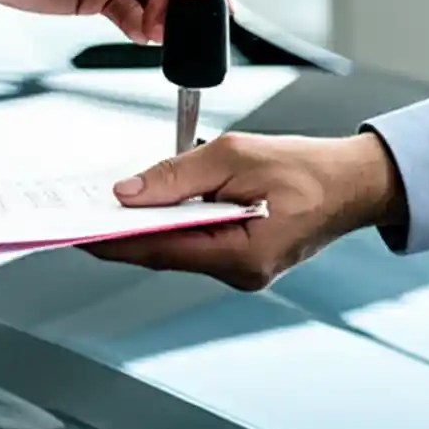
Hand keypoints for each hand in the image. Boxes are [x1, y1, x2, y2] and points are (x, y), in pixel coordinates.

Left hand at [83, 132, 408, 290]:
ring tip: (107, 204)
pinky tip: (152, 206)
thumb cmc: (306, 167)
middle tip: (79, 212)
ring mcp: (243, 271)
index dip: (111, 239)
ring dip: (145, 227)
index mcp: (241, 255)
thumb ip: (177, 175)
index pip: (158, 250)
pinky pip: (196, 243)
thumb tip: (127, 192)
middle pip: (162, 253)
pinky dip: (172, 225)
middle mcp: (240, 273)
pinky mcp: (244, 259)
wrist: (355, 182)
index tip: (74, 229)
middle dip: (121, 232)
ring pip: (177, 249)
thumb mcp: (234, 155)